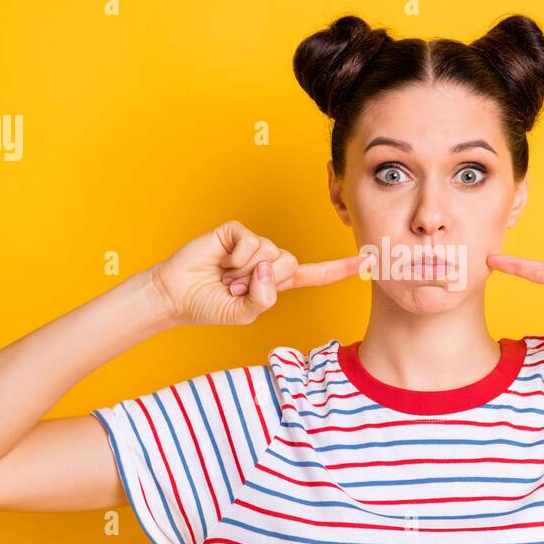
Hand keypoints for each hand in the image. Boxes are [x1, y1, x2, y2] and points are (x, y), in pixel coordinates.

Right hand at [150, 219, 372, 325]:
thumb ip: (264, 298)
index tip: (367, 261)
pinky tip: (220, 261)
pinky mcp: (236, 232)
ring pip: (270, 253)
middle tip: (235, 287)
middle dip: (262, 280)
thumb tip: (267, 266)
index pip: (314, 275)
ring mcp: (253, 245)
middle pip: (289, 264)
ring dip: (244, 271)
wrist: (175, 295)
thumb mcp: (244, 312)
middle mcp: (269, 260)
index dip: (340, 269)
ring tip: (225, 276)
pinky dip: (235, 257)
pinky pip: (251, 242)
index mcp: (276, 282)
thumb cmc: (209, 305)